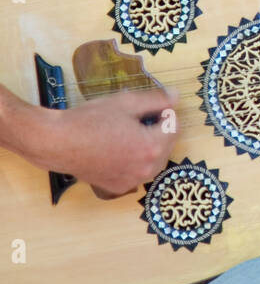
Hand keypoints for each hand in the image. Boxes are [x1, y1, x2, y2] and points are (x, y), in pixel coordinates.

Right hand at [23, 86, 180, 197]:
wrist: (59, 143)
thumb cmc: (90, 120)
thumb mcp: (126, 102)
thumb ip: (156, 100)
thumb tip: (176, 97)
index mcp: (152, 146)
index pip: (175, 126)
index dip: (166, 112)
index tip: (152, 106)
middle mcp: (147, 168)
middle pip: (168, 144)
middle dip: (160, 129)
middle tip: (140, 118)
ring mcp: (133, 181)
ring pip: (155, 160)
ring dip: (151, 146)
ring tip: (131, 132)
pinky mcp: (119, 187)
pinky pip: (139, 172)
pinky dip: (137, 161)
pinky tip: (121, 149)